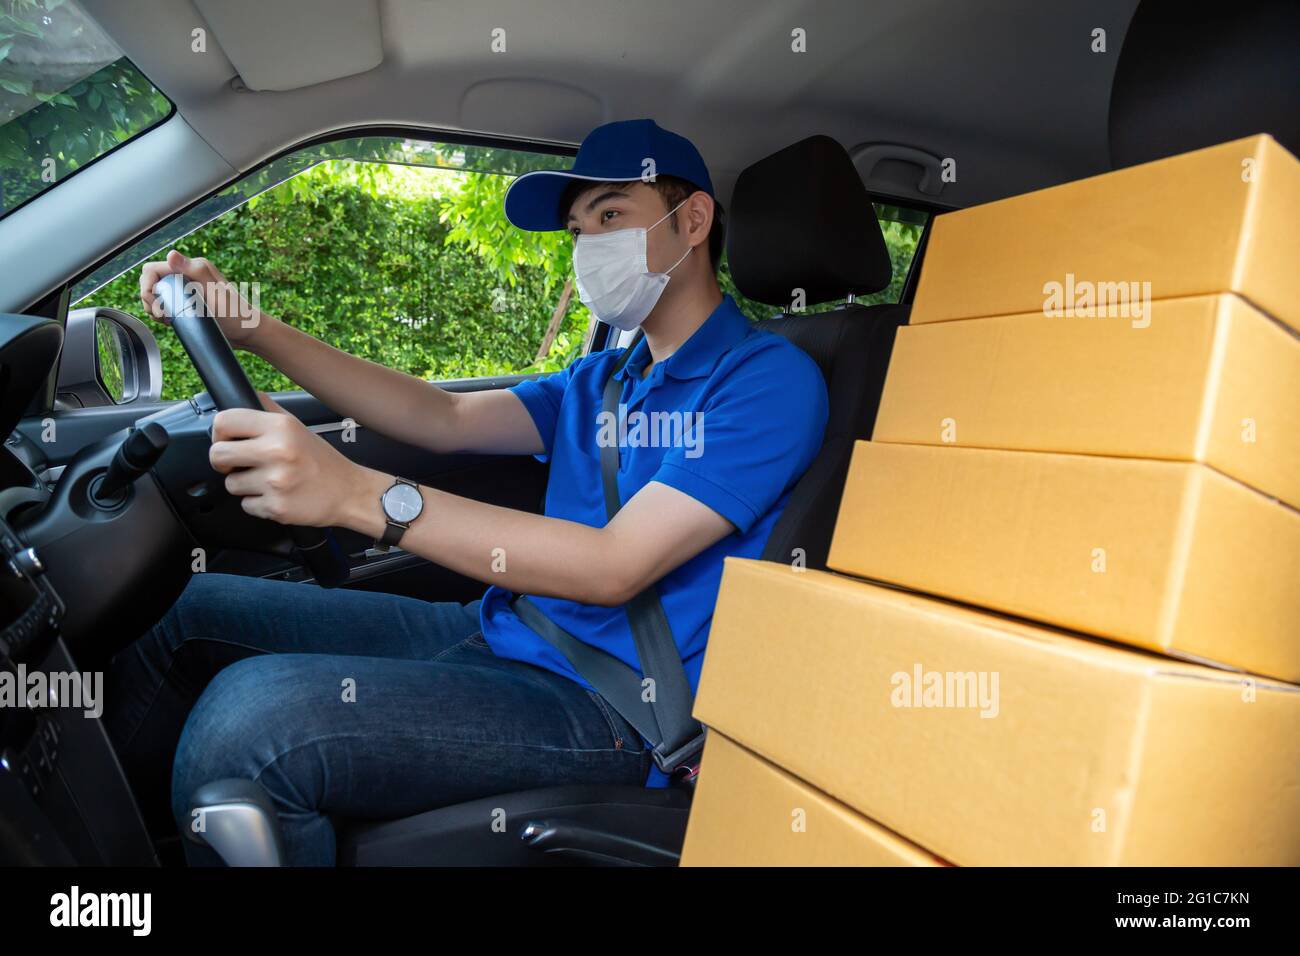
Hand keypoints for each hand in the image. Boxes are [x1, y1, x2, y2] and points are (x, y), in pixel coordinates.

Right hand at [139, 250, 270, 348]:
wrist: (248, 333)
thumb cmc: (236, 314)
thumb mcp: (214, 292)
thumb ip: (194, 272)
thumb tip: (171, 254)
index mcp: (192, 268)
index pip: (153, 270)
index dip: (147, 286)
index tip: (154, 303)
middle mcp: (187, 276)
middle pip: (152, 282)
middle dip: (149, 299)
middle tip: (162, 315)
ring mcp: (187, 290)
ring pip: (156, 295)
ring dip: (155, 308)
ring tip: (168, 319)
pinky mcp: (187, 303)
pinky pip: (165, 305)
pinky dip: (162, 314)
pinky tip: (172, 322)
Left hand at [208, 393, 366, 527]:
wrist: (349, 492)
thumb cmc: (322, 461)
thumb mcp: (298, 426)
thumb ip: (269, 410)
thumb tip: (243, 395)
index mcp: (281, 427)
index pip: (224, 421)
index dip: (219, 433)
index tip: (227, 440)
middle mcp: (278, 451)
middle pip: (218, 454)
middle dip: (224, 462)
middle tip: (240, 464)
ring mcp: (276, 482)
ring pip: (230, 484)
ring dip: (244, 485)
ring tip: (269, 481)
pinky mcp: (276, 507)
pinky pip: (246, 505)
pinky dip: (258, 503)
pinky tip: (277, 495)